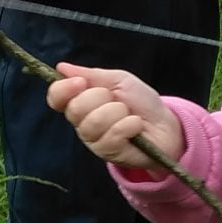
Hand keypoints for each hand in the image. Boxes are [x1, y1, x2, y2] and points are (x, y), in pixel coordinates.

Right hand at [48, 63, 184, 163]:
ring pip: (93, 123)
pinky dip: (128, 125)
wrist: (165, 124)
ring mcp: (94, 141)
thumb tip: (61, 67)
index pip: (56, 97)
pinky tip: (135, 126)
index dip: (63, 89)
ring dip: (117, 112)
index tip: (81, 82)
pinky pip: (111, 136)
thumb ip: (90, 75)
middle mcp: (82, 123)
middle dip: (100, 98)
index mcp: (81, 101)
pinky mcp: (108, 155)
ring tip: (128, 114)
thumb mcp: (118, 80)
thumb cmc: (140, 102)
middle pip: (74, 109)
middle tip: (116, 99)